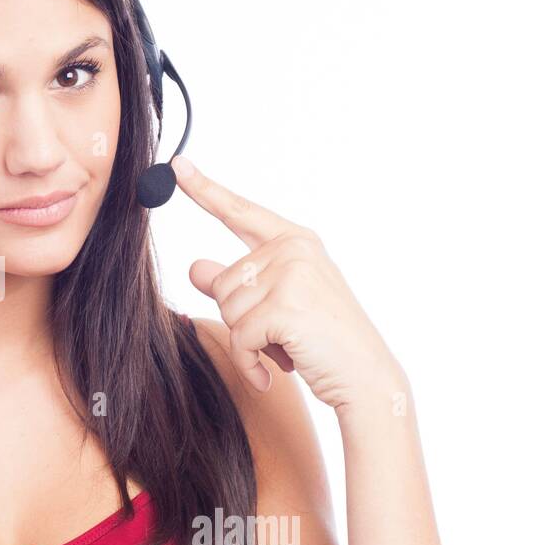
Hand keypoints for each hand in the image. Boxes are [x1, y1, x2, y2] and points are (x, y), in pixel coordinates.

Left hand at [170, 155, 404, 412]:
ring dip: (248, 342)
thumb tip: (193, 267)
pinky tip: (270, 373)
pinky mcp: (284, 307)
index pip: (239, 212)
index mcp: (295, 241)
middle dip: (241, 319)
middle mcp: (293, 249)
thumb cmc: (323, 342)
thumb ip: (237, 284)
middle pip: (221, 283)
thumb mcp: (278, 304)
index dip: (204, 190)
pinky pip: (238, 339)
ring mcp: (291, 274)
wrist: (366, 380)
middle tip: (282, 334)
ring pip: (226, 311)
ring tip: (287, 347)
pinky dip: (248, 363)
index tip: (177, 165)